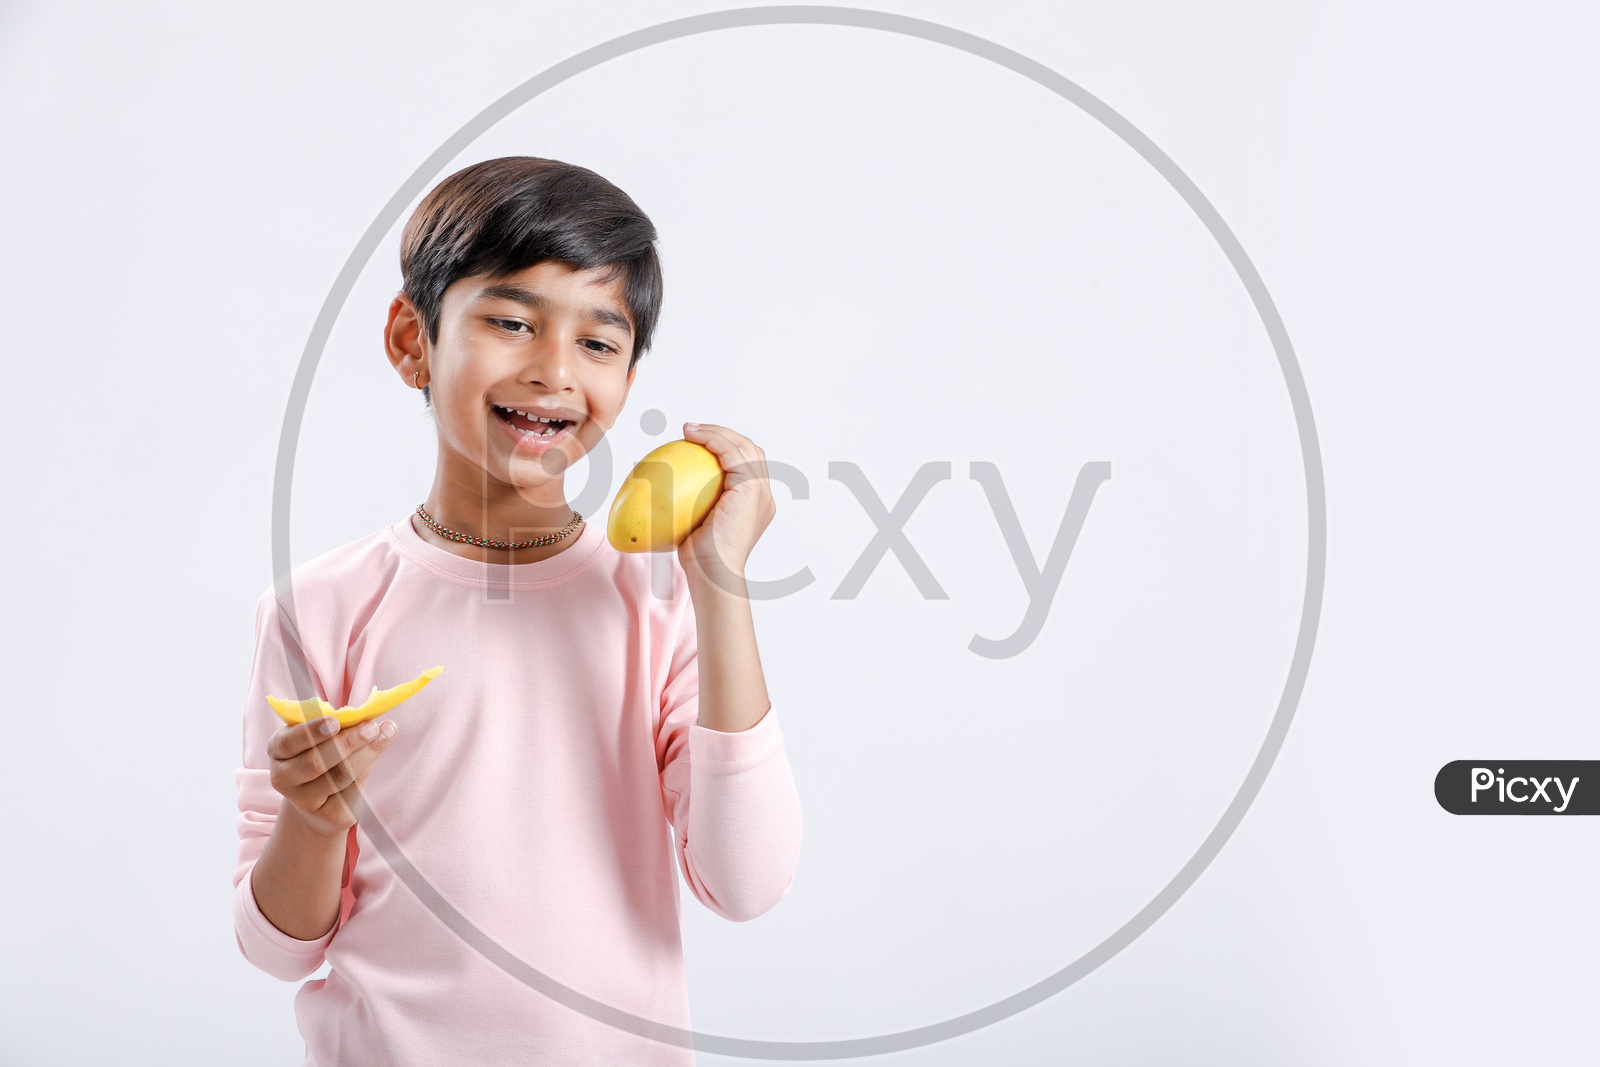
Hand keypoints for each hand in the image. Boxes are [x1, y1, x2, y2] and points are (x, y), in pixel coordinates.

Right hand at [267, 716, 398, 839]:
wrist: (318, 806)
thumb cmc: (323, 758)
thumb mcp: (321, 739)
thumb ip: (341, 727)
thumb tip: (376, 719)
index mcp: (278, 750)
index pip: (289, 742)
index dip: (312, 732)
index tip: (336, 722)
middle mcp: (284, 778)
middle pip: (315, 762)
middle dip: (346, 742)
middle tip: (371, 727)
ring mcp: (304, 801)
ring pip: (339, 775)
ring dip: (365, 753)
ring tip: (385, 733)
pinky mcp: (330, 816)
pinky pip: (354, 789)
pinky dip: (369, 766)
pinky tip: (380, 749)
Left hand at [678, 422, 775, 586]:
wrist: (712, 574)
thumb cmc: (698, 559)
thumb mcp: (693, 525)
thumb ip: (690, 504)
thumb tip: (660, 487)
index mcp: (754, 504)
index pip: (745, 466)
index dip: (725, 448)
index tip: (694, 442)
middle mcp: (764, 496)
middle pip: (750, 450)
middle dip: (723, 434)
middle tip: (692, 430)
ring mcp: (761, 492)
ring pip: (744, 447)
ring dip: (717, 432)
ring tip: (689, 429)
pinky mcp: (751, 489)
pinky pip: (732, 454)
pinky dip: (713, 439)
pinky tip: (690, 436)